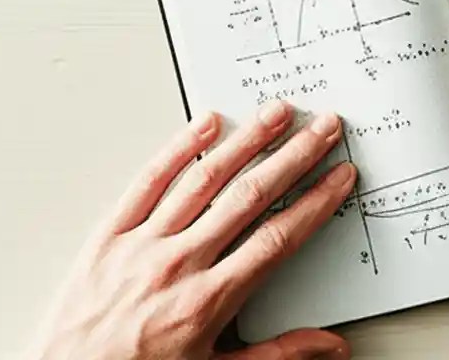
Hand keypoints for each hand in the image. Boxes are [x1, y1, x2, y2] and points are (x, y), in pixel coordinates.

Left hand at [27, 101, 355, 359]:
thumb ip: (278, 355)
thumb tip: (328, 346)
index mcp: (209, 300)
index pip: (278, 237)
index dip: (316, 202)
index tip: (340, 176)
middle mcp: (179, 264)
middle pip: (249, 197)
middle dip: (294, 157)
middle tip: (323, 128)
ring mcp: (142, 244)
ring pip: (204, 179)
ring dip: (246, 141)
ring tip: (275, 113)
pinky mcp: (108, 235)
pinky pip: (147, 181)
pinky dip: (177, 148)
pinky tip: (204, 123)